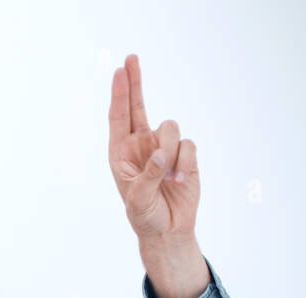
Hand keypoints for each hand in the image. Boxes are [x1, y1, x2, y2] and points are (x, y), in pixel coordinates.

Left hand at [108, 54, 199, 244]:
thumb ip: (147, 175)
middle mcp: (141, 146)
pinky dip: (186, 163)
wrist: (168, 229)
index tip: (119, 71)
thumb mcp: (137, 200)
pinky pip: (189, 144)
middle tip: (131, 58)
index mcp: (121, 154)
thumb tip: (160, 153)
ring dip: (171, 152)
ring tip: (169, 178)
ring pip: (171, 128)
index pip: (119, 117)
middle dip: (136, 82)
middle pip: (140, 106)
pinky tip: (180, 180)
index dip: (120, 94)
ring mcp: (163, 148)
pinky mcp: (185, 154)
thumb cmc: (144, 216)